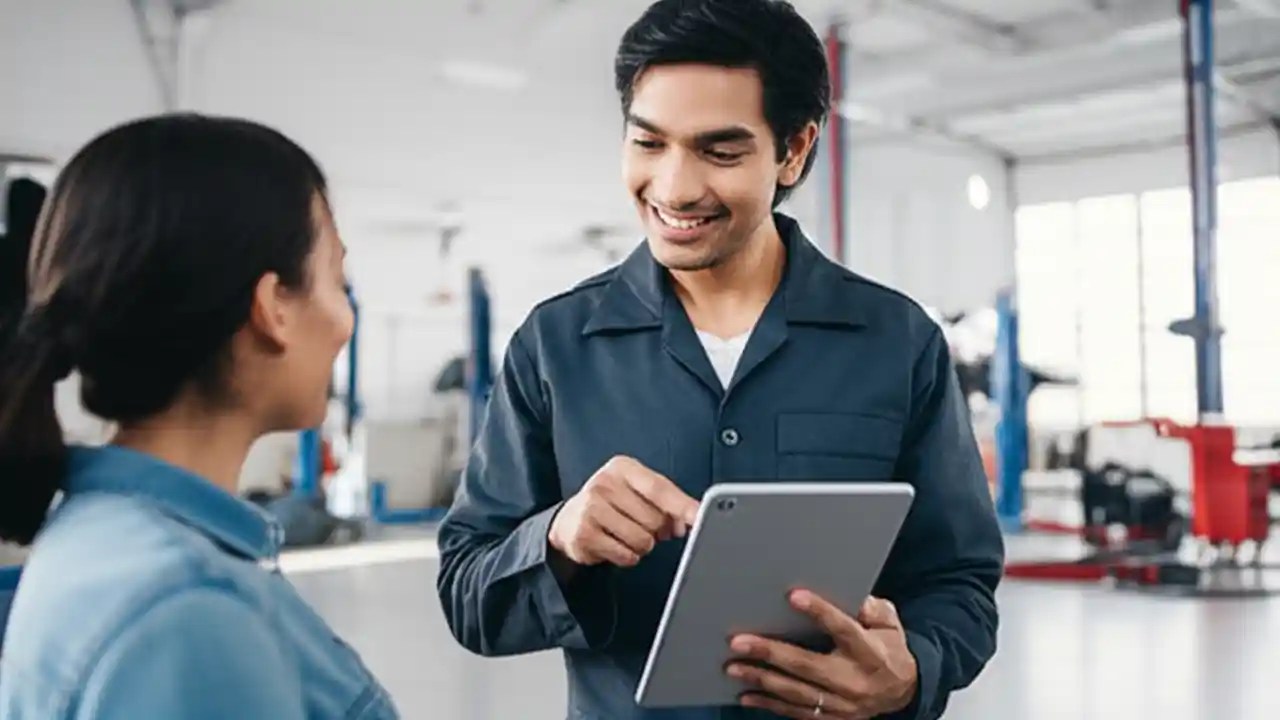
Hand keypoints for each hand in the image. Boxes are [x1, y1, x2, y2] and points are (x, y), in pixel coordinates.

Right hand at [548, 456, 699, 568]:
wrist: (569, 520)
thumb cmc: (612, 504)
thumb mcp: (637, 491)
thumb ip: (666, 501)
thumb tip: (689, 520)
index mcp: (622, 468)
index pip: (659, 488)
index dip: (681, 505)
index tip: (699, 517)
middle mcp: (604, 484)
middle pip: (654, 519)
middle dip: (657, 530)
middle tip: (645, 527)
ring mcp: (591, 509)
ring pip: (642, 540)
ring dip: (642, 546)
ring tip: (627, 535)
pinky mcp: (584, 534)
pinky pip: (625, 555)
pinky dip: (627, 556)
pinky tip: (615, 545)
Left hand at [725, 591, 917, 719]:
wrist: (903, 691)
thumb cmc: (887, 648)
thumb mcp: (889, 623)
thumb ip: (872, 608)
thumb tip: (852, 596)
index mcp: (870, 651)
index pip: (842, 628)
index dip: (819, 611)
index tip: (793, 595)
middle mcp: (854, 681)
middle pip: (807, 665)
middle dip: (770, 653)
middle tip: (739, 642)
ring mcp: (841, 704)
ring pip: (796, 692)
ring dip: (762, 679)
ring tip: (734, 667)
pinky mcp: (831, 718)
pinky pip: (796, 712)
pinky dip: (769, 704)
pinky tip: (747, 695)